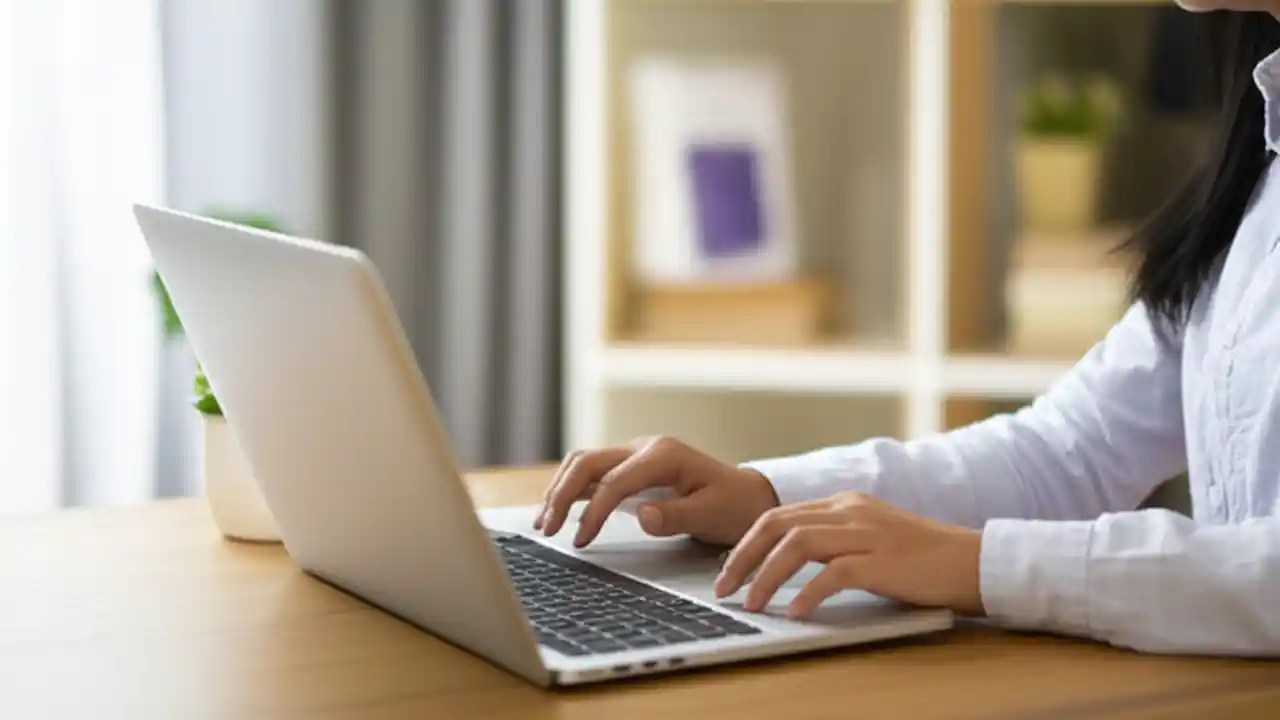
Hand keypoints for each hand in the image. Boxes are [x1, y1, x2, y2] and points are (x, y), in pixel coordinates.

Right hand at [535, 436, 779, 547]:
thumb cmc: (733, 505)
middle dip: (561, 494)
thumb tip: (642, 517)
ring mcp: (635, 456)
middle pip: (587, 462)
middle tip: (547, 529)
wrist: (748, 497)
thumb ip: (676, 516)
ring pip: (584, 464)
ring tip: (544, 522)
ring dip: (560, 490)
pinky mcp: (631, 469)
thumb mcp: (712, 514)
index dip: (593, 511)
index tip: (581, 540)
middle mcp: (644, 448)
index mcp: (663, 455)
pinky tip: (558, 512)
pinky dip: (572, 490)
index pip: (614, 481)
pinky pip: (593, 474)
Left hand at [713, 492, 983, 617]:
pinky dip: (808, 594)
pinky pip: (833, 573)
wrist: (973, 561)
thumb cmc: (920, 558)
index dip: (746, 544)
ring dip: (767, 576)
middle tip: (725, 589)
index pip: (778, 516)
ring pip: (797, 545)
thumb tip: (784, 562)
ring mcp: (866, 532)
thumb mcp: (869, 537)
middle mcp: (849, 511)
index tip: (729, 572)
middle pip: (777, 525)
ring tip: (753, 604)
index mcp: (843, 503)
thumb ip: (832, 540)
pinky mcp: (883, 560)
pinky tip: (795, 612)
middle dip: (743, 557)